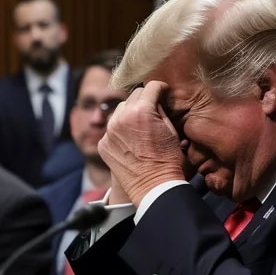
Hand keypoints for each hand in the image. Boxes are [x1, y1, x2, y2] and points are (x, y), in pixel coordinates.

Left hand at [98, 81, 185, 206]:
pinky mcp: (103, 144)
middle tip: (152, 110)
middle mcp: (121, 117)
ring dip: (130, 113)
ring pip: (120, 110)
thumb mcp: (172, 130)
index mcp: (141, 111)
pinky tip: (130, 141)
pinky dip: (120, 131)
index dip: (160, 88)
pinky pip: (111, 129)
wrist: (153, 187)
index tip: (163, 92)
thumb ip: (161, 111)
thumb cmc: (168, 161)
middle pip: (133, 96)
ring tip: (140, 126)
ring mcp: (109, 132)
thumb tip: (156, 101)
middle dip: (144, 100)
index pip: (150, 87)